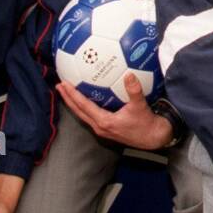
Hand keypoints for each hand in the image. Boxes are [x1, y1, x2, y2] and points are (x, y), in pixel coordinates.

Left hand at [57, 75, 172, 149]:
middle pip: (78, 111)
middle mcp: (100, 126)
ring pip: (82, 115)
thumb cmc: (146, 124)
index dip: (72, 94)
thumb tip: (129, 75)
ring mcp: (102, 129)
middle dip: (67, 98)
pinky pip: (90, 116)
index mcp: (104, 121)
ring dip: (73, 103)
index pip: (83, 106)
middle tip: (59, 85)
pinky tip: (85, 98)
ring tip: (67, 92)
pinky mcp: (106, 128)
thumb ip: (134, 90)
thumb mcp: (140, 106)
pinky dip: (83, 107)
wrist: (152, 138)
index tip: (64, 84)